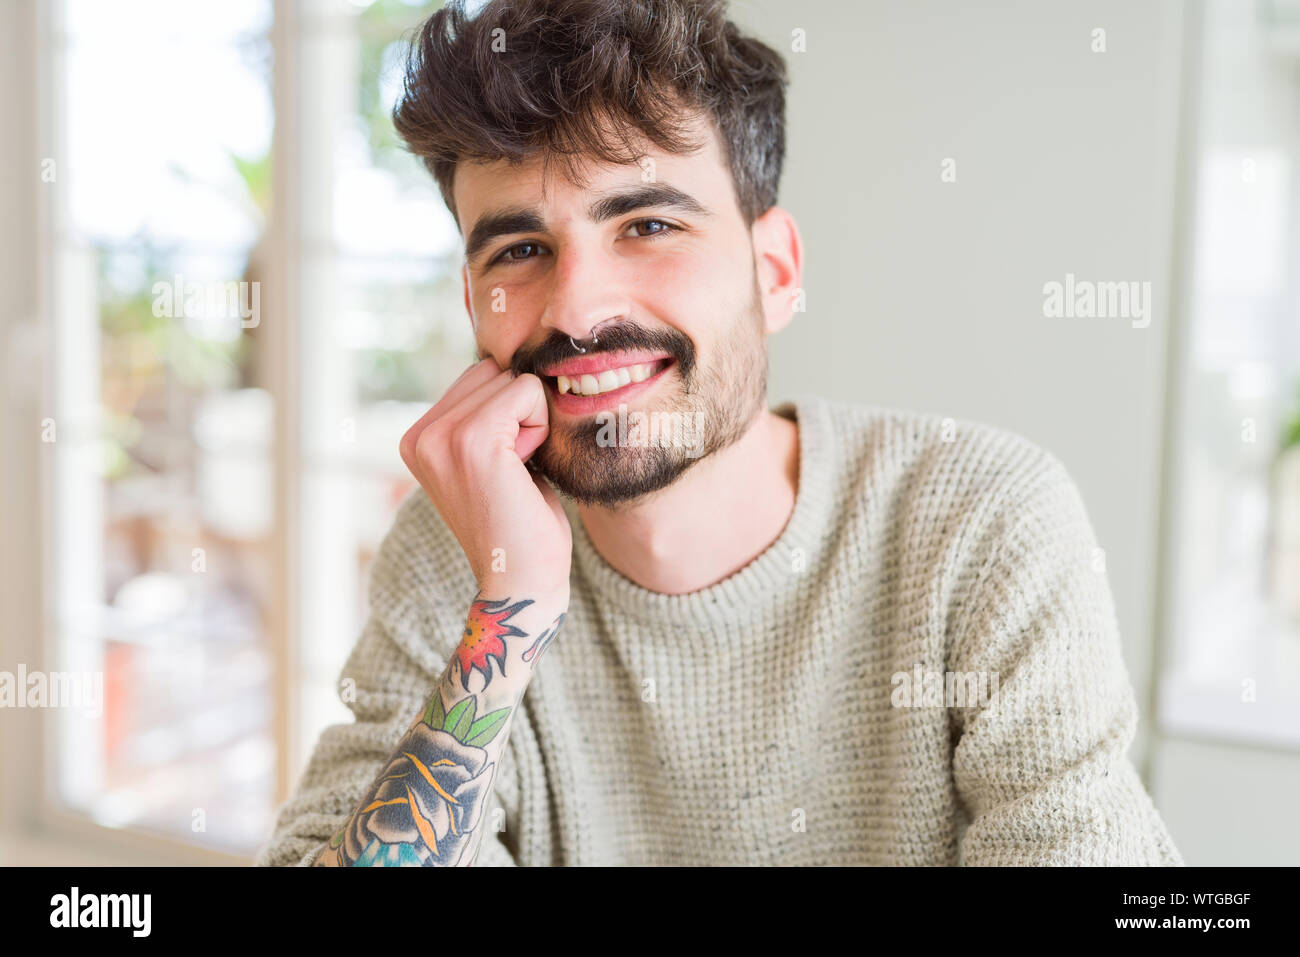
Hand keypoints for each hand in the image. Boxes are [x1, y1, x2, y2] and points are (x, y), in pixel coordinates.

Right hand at [399, 357, 571, 600]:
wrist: (522, 580)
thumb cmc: (519, 522)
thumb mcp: (489, 459)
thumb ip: (485, 415)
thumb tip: (510, 365)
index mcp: (416, 438)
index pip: (478, 377)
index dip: (507, 415)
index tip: (502, 467)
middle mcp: (419, 435)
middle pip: (493, 372)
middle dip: (518, 414)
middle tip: (512, 472)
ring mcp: (441, 438)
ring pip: (511, 379)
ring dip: (531, 422)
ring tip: (516, 473)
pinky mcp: (472, 441)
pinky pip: (526, 392)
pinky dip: (541, 426)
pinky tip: (525, 470)